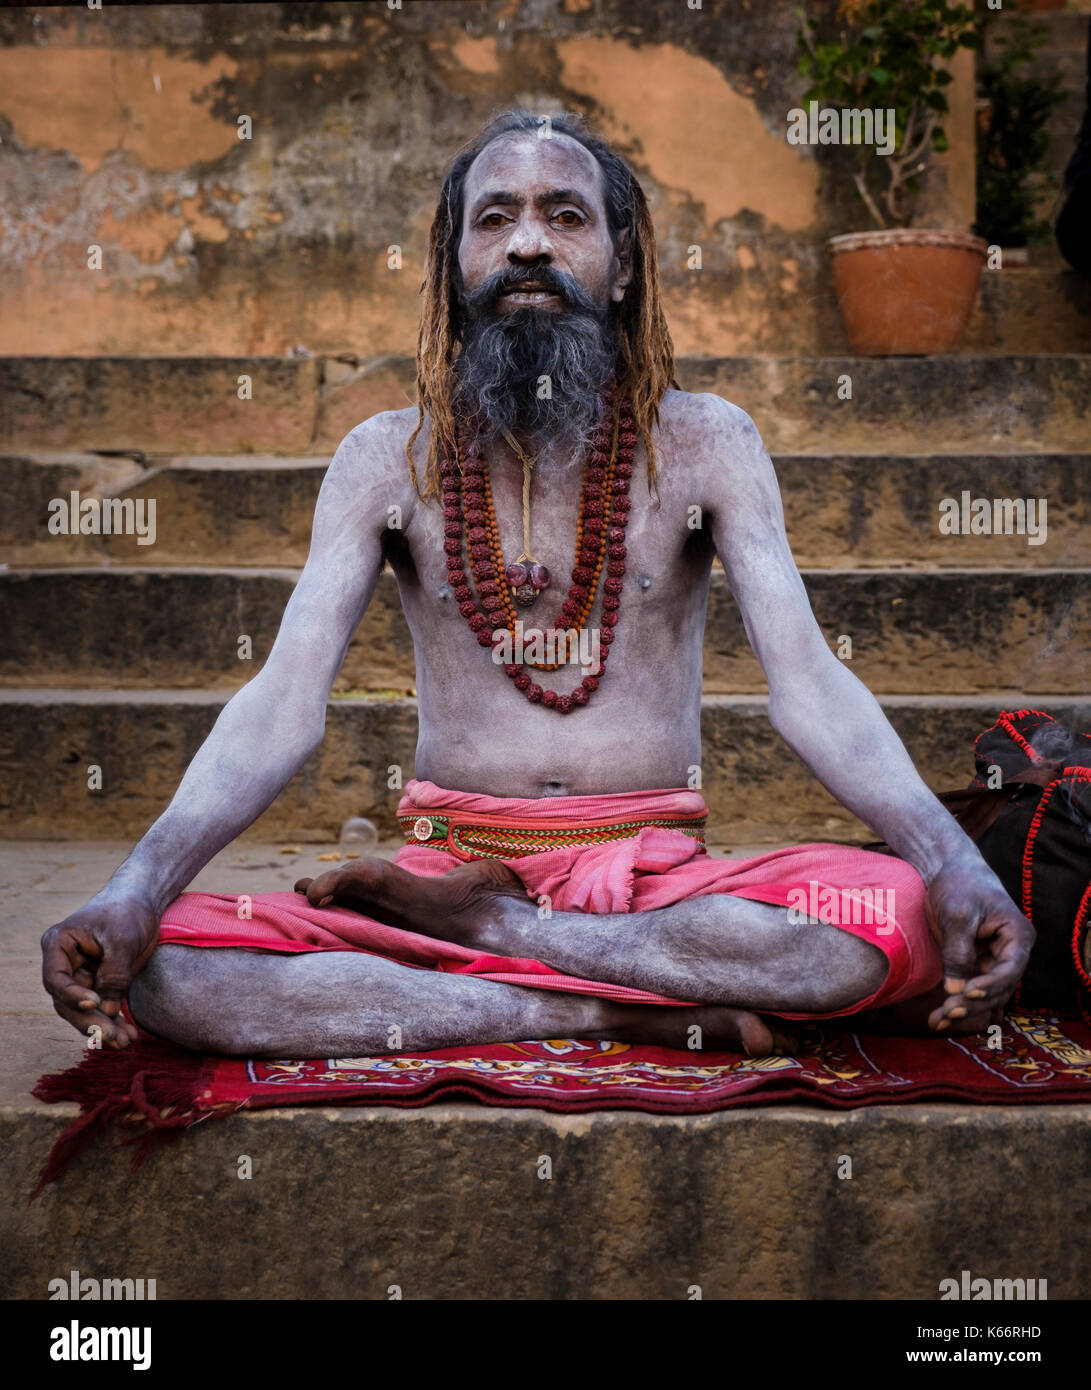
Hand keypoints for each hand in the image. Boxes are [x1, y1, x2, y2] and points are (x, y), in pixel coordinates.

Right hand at [41, 896, 159, 1048]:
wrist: (143, 902)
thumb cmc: (127, 912)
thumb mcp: (122, 939)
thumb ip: (113, 974)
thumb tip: (107, 1010)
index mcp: (59, 945)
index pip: (56, 979)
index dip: (72, 995)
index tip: (95, 1002)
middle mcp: (65, 964)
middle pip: (68, 1002)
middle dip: (90, 1021)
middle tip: (112, 1036)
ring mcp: (81, 977)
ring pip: (85, 1011)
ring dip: (103, 1029)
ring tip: (125, 1042)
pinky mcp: (100, 985)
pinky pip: (102, 1009)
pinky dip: (114, 1023)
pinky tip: (129, 1038)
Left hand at [924, 861, 1033, 1032]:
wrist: (948, 872)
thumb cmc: (959, 885)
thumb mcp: (957, 914)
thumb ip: (958, 950)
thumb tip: (956, 990)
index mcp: (1018, 936)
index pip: (1009, 969)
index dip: (990, 985)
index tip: (966, 993)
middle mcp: (1011, 953)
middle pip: (997, 988)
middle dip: (972, 1003)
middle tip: (946, 1013)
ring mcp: (993, 962)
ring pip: (982, 995)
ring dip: (962, 1010)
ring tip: (937, 1021)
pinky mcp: (975, 966)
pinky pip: (968, 989)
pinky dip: (955, 1003)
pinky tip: (938, 1019)